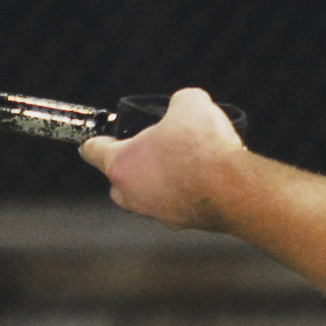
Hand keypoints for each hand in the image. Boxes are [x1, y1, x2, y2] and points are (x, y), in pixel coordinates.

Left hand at [78, 87, 245, 228]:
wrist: (234, 188)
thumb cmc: (202, 146)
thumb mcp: (189, 103)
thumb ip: (178, 103)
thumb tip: (185, 107)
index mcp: (121, 164)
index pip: (92, 150)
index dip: (97, 138)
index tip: (101, 135)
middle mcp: (131, 194)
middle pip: (119, 178)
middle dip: (132, 162)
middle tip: (154, 145)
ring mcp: (155, 212)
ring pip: (147, 193)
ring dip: (159, 179)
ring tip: (186, 160)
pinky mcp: (180, 223)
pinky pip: (174, 203)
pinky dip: (184, 192)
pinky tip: (204, 178)